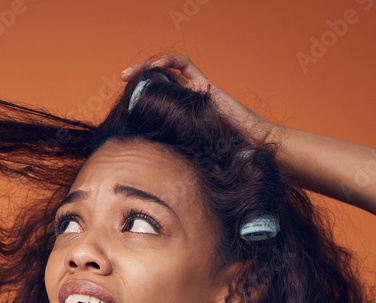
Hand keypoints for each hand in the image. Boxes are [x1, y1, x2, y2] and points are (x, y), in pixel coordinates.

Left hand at [120, 55, 273, 147]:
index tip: (126, 98)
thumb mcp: (191, 155)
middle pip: (162, 80)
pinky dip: (169, 62)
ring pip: (170, 68)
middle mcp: (190, 99)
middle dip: (141, 75)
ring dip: (149, 65)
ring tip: (131, 72)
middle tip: (123, 79)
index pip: (160, 97)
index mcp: (184, 114)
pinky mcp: (206, 85)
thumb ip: (175, 153)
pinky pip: (185, 65)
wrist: (253, 148)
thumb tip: (150, 168)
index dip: (142, 94)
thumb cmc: (227, 158)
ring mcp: (198, 90)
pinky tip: (156, 67)